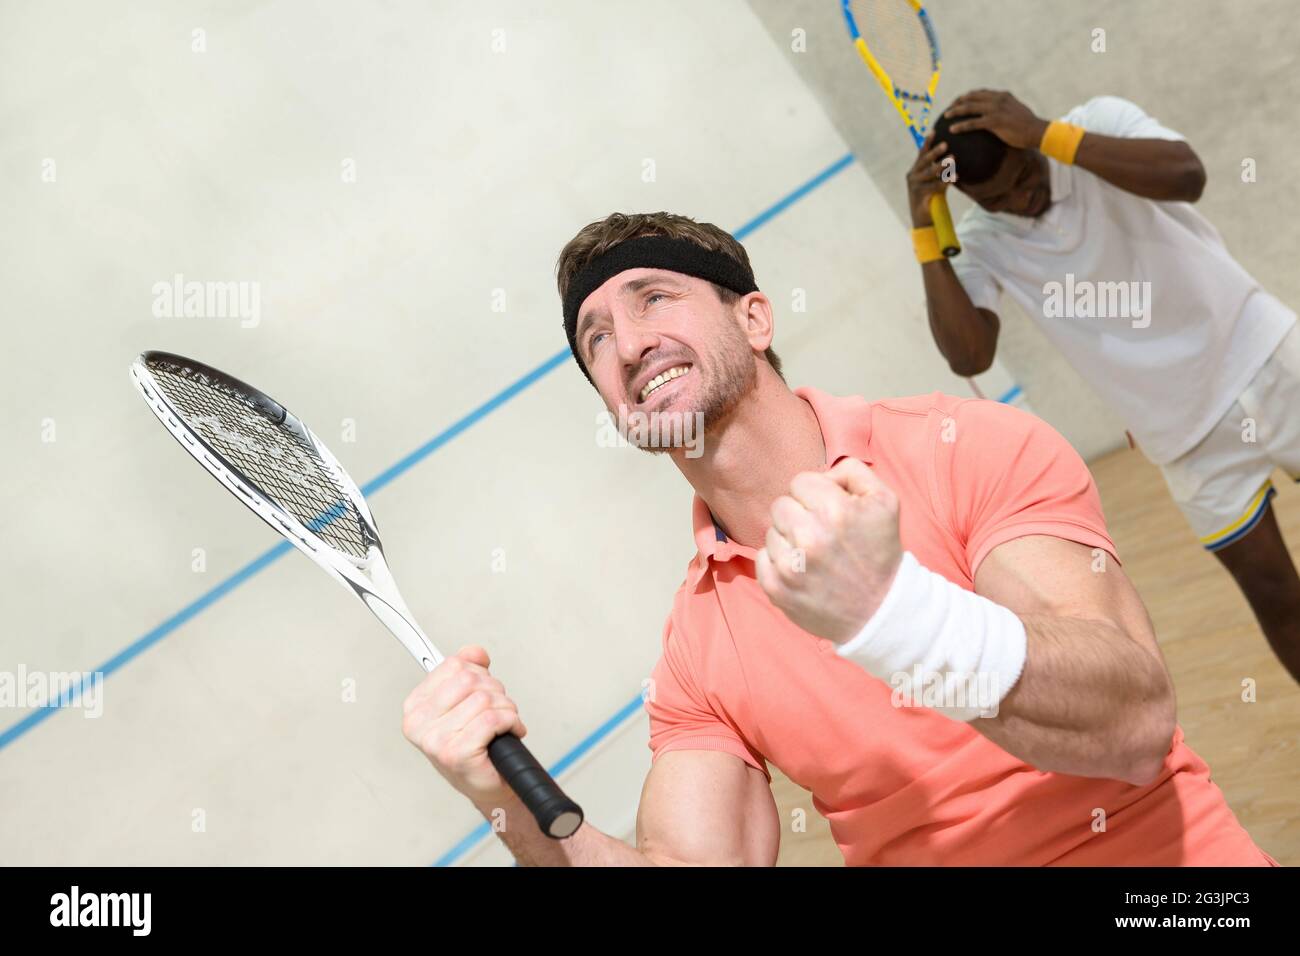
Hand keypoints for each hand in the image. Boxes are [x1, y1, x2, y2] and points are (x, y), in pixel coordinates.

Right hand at [401, 645, 528, 802]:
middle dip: (495, 691)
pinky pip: (493, 719)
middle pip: (471, 679)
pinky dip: (511, 723)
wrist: (489, 785)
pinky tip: (510, 733)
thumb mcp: (466, 702)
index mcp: (415, 706)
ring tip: (502, 725)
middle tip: (496, 711)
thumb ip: (467, 671)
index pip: (453, 665)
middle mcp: (419, 723)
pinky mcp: (456, 754)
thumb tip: (474, 652)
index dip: (478, 673)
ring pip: (485, 698)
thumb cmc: (477, 745)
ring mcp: (435, 740)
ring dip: (506, 709)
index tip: (481, 689)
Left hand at [756, 458, 902, 644]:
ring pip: (771, 532)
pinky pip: (761, 558)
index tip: (828, 511)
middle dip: (799, 515)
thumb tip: (822, 473)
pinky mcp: (777, 589)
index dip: (815, 495)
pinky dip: (777, 562)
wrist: (881, 611)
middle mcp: (810, 536)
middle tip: (820, 534)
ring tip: (814, 555)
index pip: (800, 482)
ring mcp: (790, 566)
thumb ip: (852, 472)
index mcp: (835, 510)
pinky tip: (802, 570)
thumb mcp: (884, 501)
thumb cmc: (881, 552)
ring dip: (789, 540)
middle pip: (780, 505)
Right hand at [905, 132, 951, 226]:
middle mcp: (913, 175)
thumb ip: (941, 171)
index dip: (928, 142)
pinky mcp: (918, 194)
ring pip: (929, 172)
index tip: (934, 131)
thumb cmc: (931, 198)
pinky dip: (944, 181)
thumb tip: (954, 159)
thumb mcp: (936, 181)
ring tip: (952, 159)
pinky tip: (955, 177)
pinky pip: (933, 186)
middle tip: (946, 144)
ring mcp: (914, 185)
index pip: (922, 153)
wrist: (923, 219)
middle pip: (924, 160)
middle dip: (935, 152)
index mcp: (916, 170)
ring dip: (941, 165)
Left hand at [944, 90, 1047, 149]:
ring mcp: (996, 109)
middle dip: (958, 101)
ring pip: (969, 108)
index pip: (981, 92)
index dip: (968, 96)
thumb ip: (1007, 109)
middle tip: (949, 108)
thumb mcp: (1017, 111)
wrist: (1037, 131)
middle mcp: (998, 99)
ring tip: (946, 116)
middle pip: (972, 97)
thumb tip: (1001, 115)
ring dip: (955, 111)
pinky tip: (952, 130)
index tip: (959, 101)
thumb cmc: (1028, 126)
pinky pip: (972, 123)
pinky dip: (961, 126)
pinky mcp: (994, 121)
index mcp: (1003, 96)